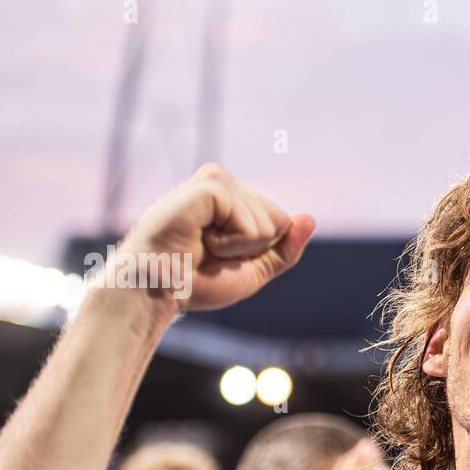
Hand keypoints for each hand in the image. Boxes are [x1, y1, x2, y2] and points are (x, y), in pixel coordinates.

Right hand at [104, 163, 314, 313]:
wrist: (159, 289)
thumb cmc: (197, 282)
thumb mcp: (253, 270)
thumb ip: (285, 248)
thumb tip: (310, 218)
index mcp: (233, 199)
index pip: (282, 224)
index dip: (258, 252)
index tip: (220, 257)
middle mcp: (225, 183)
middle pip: (281, 221)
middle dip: (253, 249)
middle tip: (210, 252)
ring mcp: (217, 180)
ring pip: (269, 223)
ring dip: (239, 248)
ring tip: (202, 245)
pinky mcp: (212, 183)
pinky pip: (253, 224)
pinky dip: (231, 243)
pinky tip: (200, 237)